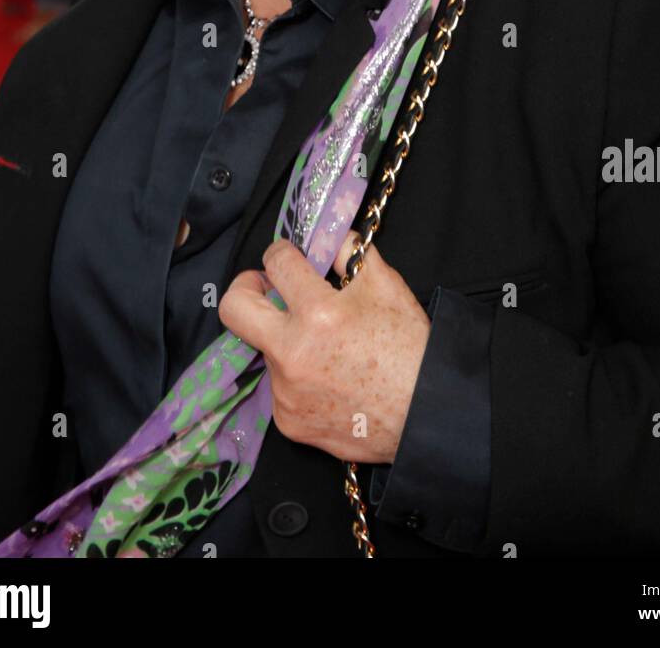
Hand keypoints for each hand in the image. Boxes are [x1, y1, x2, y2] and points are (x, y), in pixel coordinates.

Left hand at [218, 233, 431, 464]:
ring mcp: (285, 392)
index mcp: (317, 314)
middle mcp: (291, 354)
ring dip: (287, 339)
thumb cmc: (410, 348)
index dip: (281, 252)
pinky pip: (281, 387)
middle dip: (245, 287)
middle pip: (234, 308)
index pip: (276, 264)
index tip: (287, 256)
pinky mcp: (288, 422)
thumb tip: (326, 236)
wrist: (426, 415)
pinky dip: (299, 377)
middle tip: (265, 287)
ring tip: (327, 348)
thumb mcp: (387, 285)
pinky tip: (331, 380)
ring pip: (268, 349)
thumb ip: (351, 252)